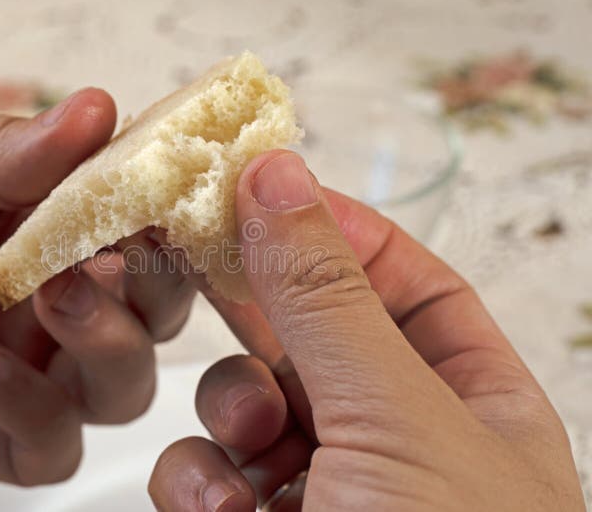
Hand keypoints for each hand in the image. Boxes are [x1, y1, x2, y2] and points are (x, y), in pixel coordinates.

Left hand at [0, 90, 195, 484]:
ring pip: (119, 390)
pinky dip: (37, 417)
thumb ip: (6, 147)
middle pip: (151, 321)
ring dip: (109, 351)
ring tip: (51, 301)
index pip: (143, 237)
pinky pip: (46, 450)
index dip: (165, 230)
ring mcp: (21, 365)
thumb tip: (97, 110)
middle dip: (149, 296)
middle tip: (106, 261)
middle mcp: (49, 299)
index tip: (161, 212)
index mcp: (48, 227)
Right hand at [149, 150, 584, 510]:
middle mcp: (391, 436)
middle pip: (308, 330)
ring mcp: (317, 488)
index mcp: (466, 397)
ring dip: (230, 411)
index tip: (261, 186)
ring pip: (243, 401)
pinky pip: (204, 474)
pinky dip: (198, 484)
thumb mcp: (392, 418)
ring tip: (248, 450)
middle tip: (187, 242)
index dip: (334, 228)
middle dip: (252, 302)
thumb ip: (324, 295)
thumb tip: (277, 173)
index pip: (402, 279)